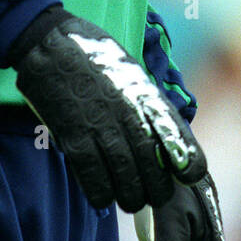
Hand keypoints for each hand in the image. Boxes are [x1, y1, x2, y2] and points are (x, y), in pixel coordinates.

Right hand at [11, 7, 206, 212]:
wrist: (49, 42)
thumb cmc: (92, 56)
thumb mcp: (131, 74)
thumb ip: (147, 105)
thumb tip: (163, 138)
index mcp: (149, 100)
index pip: (183, 144)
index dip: (190, 167)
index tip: (188, 177)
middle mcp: (131, 117)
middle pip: (154, 173)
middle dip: (156, 192)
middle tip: (151, 196)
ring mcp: (103, 129)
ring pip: (126, 184)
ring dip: (129, 198)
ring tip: (127, 198)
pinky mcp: (75, 138)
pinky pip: (94, 181)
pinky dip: (100, 194)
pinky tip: (101, 194)